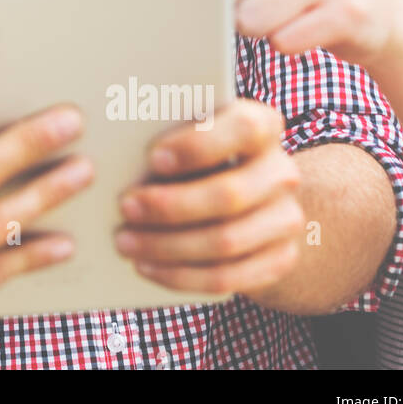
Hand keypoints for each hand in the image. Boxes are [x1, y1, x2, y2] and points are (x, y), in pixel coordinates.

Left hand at [115, 99, 303, 297]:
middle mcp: (282, 173)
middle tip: (125, 207)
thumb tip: (116, 148)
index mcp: (263, 126)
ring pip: (226, 241)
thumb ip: (168, 136)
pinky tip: (146, 265)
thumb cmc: (199, 156)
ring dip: (167, 245)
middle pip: (229, 194)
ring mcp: (285, 220)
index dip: (199, 145)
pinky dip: (180, 275)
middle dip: (171, 205)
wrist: (251, 201)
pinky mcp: (279, 260)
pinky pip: (227, 277)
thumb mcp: (190, 135)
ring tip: (125, 242)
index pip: (245, 128)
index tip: (153, 157)